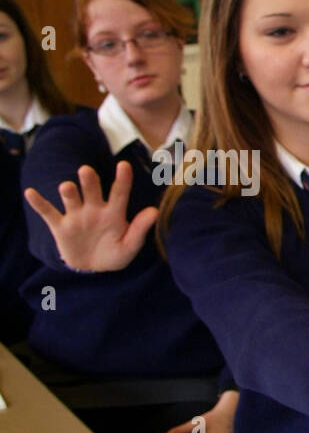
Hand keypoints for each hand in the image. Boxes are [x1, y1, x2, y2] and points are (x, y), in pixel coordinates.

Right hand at [24, 161, 156, 271]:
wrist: (92, 268)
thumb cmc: (114, 254)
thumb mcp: (129, 246)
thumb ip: (139, 229)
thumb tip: (155, 211)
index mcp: (114, 213)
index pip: (119, 193)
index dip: (122, 179)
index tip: (124, 165)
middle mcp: (94, 209)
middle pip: (91, 189)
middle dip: (88, 180)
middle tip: (86, 170)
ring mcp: (76, 215)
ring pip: (70, 197)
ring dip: (68, 192)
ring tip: (67, 188)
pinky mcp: (60, 226)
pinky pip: (47, 212)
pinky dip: (39, 203)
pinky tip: (30, 193)